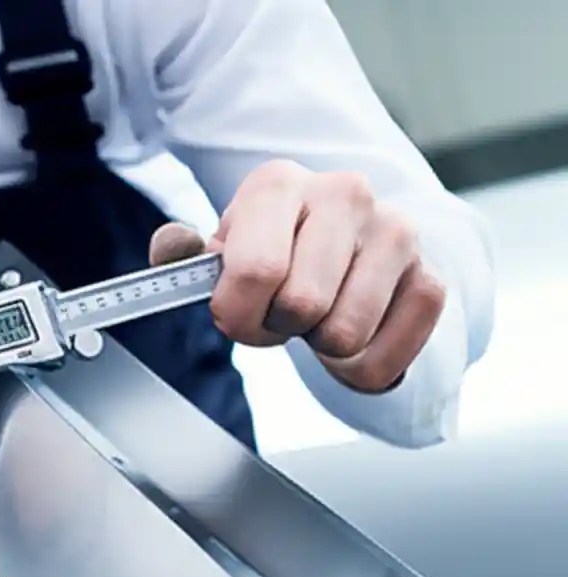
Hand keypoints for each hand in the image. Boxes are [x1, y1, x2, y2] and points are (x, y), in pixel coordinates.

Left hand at [151, 159, 445, 392]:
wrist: (338, 248)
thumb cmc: (269, 252)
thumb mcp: (219, 251)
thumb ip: (184, 256)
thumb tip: (171, 245)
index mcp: (279, 184)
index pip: (257, 270)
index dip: (237, 313)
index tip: (236, 313)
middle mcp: (345, 194)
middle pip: (302, 307)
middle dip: (277, 329)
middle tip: (279, 315)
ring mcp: (396, 233)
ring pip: (344, 336)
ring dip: (319, 348)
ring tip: (316, 317)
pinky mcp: (429, 278)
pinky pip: (386, 358)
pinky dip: (358, 368)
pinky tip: (351, 334)